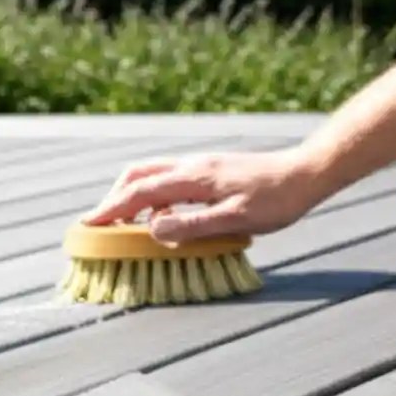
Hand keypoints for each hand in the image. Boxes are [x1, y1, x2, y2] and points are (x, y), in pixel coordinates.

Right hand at [81, 149, 328, 242]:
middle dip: (114, 199)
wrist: (307, 172)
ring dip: (132, 196)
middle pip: (137, 176)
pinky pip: (168, 179)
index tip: (88, 226)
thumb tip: (153, 230)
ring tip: (127, 224)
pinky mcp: (208, 170)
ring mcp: (199, 166)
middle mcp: (190, 166)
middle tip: (103, 226)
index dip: (110, 210)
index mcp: (192, 178)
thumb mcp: (236, 219)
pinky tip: (163, 216)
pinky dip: (152, 196)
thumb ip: (192, 225)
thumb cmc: (277, 199)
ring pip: (151, 174)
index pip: (139, 192)